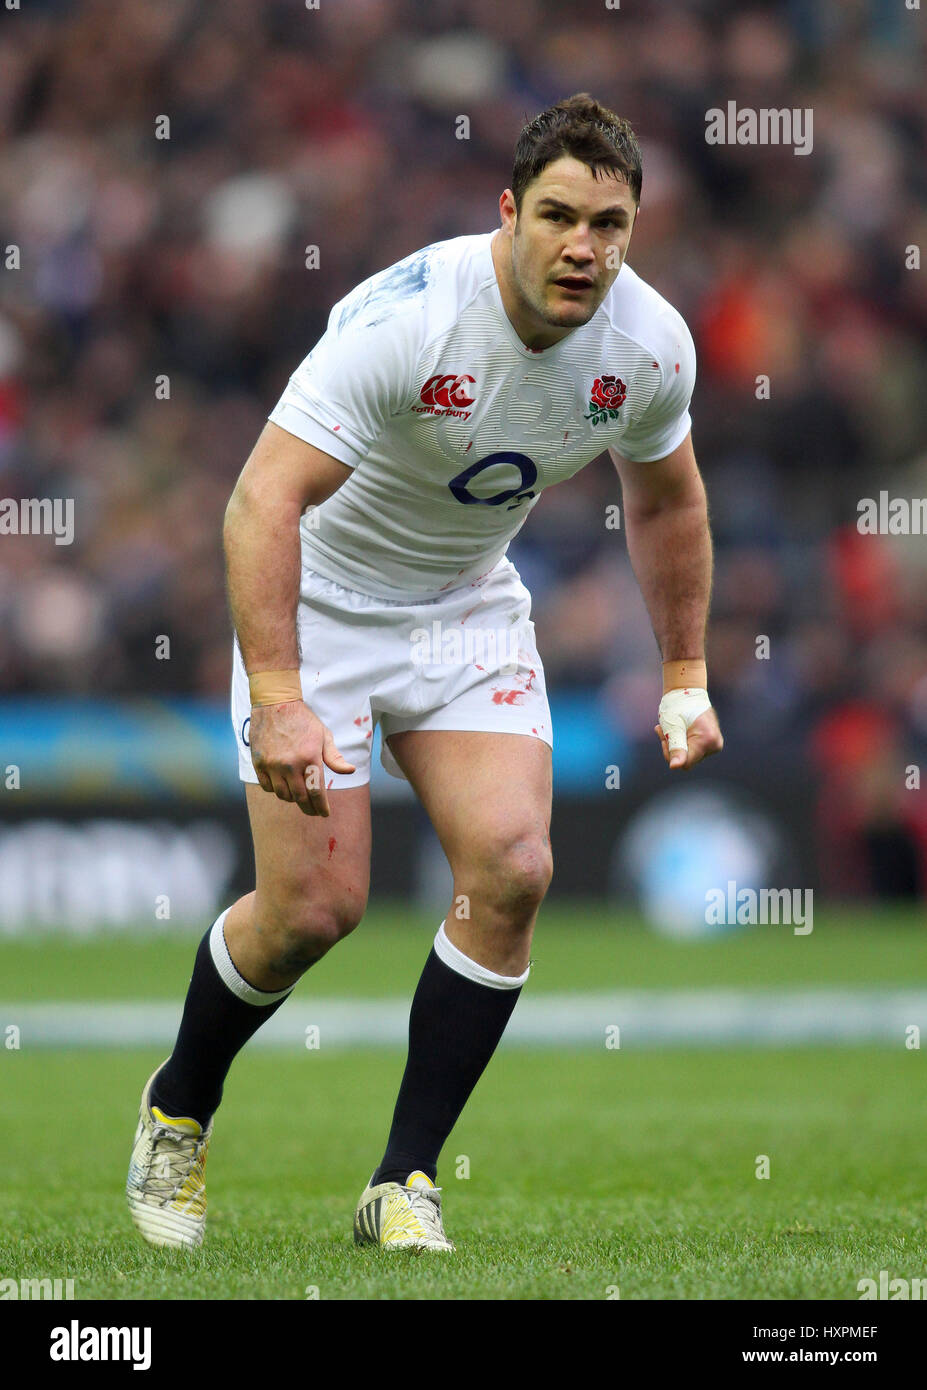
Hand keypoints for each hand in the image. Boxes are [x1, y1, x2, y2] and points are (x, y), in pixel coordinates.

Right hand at [249, 701, 354, 815]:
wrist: (275, 703)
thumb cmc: (303, 719)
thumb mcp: (323, 735)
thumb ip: (335, 757)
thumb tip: (350, 771)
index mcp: (310, 757)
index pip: (317, 792)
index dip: (321, 807)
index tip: (325, 813)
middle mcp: (290, 764)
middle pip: (300, 798)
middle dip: (309, 808)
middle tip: (313, 811)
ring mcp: (272, 764)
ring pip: (282, 795)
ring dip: (292, 799)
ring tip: (299, 796)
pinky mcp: (259, 763)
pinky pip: (267, 786)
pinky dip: (276, 790)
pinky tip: (283, 786)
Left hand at [654, 702, 723, 770]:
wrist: (687, 693)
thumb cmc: (678, 706)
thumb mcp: (673, 727)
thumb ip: (676, 747)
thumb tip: (675, 767)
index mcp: (707, 740)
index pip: (685, 763)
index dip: (671, 753)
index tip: (663, 737)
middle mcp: (715, 744)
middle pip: (687, 760)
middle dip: (672, 747)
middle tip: (662, 730)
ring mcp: (715, 745)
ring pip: (689, 756)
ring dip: (676, 744)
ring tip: (669, 727)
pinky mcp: (711, 744)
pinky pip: (693, 750)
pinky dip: (682, 742)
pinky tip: (677, 730)